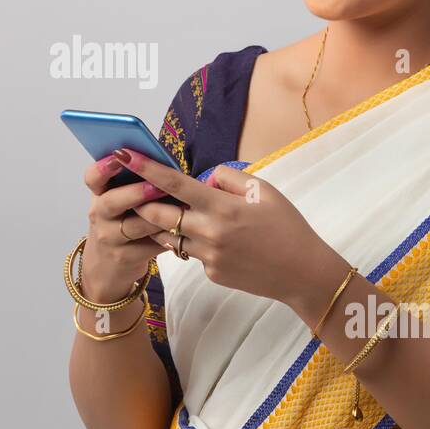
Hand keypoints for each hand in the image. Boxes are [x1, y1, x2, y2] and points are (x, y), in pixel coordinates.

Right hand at [78, 154, 171, 302]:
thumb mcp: (118, 203)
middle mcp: (100, 215)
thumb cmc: (120, 224)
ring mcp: (110, 238)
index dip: (104, 166)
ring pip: (134, 226)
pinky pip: (149, 244)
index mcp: (99, 194)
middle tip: (157, 185)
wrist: (107, 266)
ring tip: (179, 206)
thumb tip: (165, 162)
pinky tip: (182, 228)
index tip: (119, 155)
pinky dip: (166, 235)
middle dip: (136, 192)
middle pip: (112, 201)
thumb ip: (133, 183)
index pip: (93, 177)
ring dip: (157, 216)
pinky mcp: (125, 257)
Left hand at [118, 149, 346, 310]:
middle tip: (135, 190)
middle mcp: (210, 233)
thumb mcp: (265, 191)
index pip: (175, 184)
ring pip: (168, 237)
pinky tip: (211, 239)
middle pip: (157, 215)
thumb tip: (204, 180)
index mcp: (223, 208)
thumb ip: (229, 179)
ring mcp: (208, 257)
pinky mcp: (211, 274)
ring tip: (168, 213)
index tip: (125, 154)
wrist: (303, 273)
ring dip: (162, 224)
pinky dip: (192, 242)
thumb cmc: (287, 226)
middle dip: (142, 201)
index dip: (147, 168)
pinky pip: (190, 254)